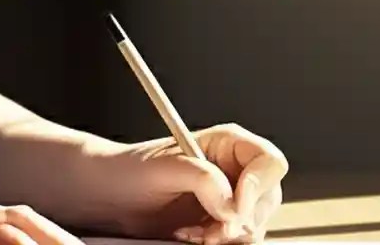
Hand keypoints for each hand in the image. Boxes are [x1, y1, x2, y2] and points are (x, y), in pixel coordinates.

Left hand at [96, 123, 289, 244]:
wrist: (110, 197)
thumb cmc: (132, 170)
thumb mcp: (166, 166)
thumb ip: (202, 178)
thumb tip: (230, 205)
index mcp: (229, 144)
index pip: (269, 162)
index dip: (259, 186)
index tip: (235, 208)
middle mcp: (236, 171)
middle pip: (268, 198)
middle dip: (241, 219)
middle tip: (211, 230)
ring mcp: (232, 200)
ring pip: (256, 224)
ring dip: (228, 236)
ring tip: (195, 233)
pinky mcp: (221, 225)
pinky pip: (238, 241)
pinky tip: (193, 237)